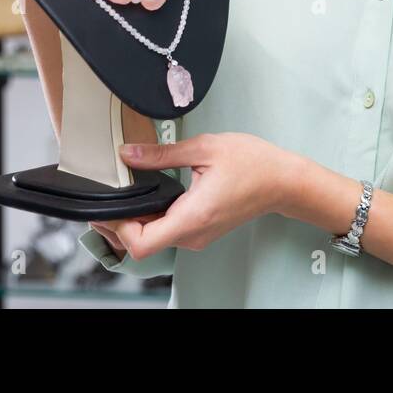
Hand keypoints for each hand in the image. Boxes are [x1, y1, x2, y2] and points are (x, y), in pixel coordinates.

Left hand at [101, 133, 297, 261]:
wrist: (283, 181)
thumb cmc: (254, 163)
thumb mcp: (205, 148)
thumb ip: (162, 154)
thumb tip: (128, 154)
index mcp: (193, 216)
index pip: (141, 244)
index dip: (117, 229)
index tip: (109, 207)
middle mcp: (194, 235)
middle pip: (142, 245)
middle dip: (121, 224)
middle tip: (110, 197)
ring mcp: (198, 237)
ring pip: (154, 240)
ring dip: (137, 222)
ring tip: (130, 192)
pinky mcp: (201, 232)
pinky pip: (168, 233)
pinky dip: (153, 220)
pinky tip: (152, 197)